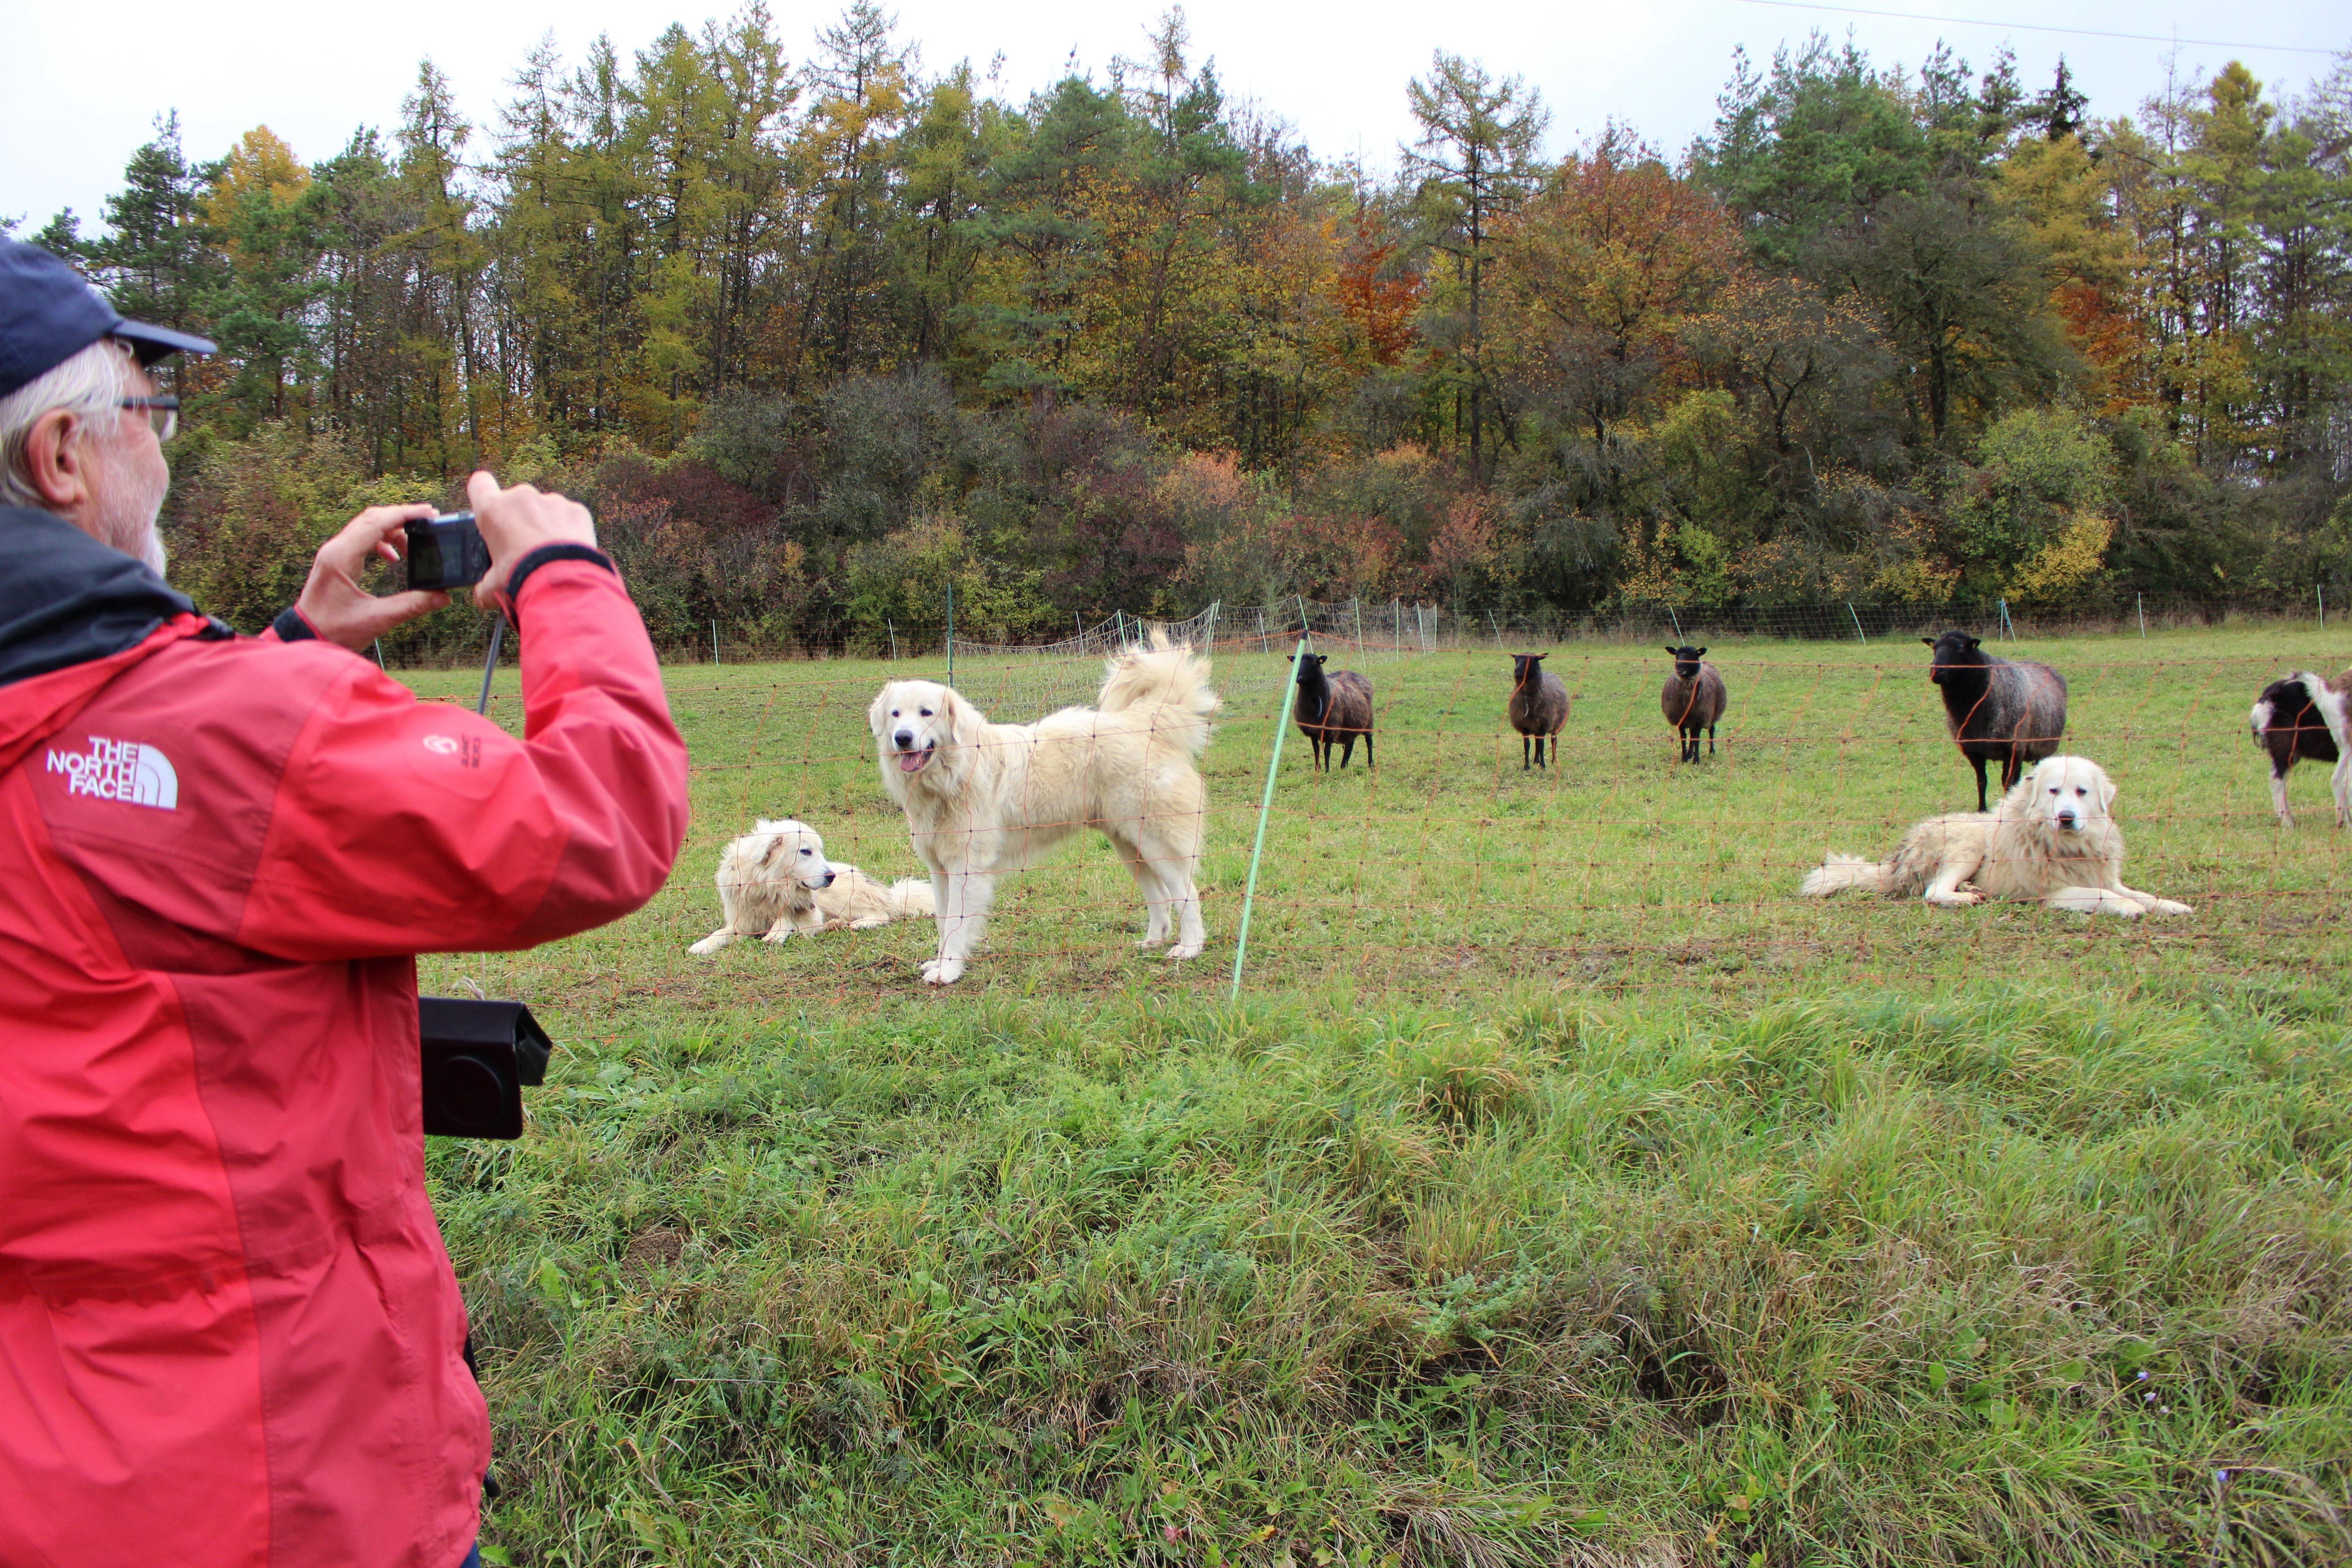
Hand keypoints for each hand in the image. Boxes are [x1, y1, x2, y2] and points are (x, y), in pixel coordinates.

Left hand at [294, 504, 449, 651]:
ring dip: (392, 530)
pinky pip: (362, 539)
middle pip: (372, 518)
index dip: (405, 514)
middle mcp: (335, 549)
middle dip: (402, 517)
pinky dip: (382, 541)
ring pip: (367, 526)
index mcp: (341, 557)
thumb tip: (442, 597)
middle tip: (428, 520)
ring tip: (413, 545)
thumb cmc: (333, 630)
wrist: (306, 637)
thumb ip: (411, 606)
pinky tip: (394, 558)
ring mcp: (334, 553)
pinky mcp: (337, 560)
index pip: (376, 522)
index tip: (429, 513)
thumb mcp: (376, 620)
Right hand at [467, 471, 597, 611]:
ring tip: (550, 554)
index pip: (479, 483)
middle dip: (519, 520)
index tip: (491, 509)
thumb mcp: (493, 586)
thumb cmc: (523, 580)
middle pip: (516, 501)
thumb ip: (483, 585)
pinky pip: (569, 516)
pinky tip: (568, 552)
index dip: (483, 493)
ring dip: (545, 525)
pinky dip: (569, 530)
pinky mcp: (576, 510)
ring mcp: (551, 501)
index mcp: (493, 510)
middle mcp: (521, 497)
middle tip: (525, 548)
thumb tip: (482, 595)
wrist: (565, 585)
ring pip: (544, 509)